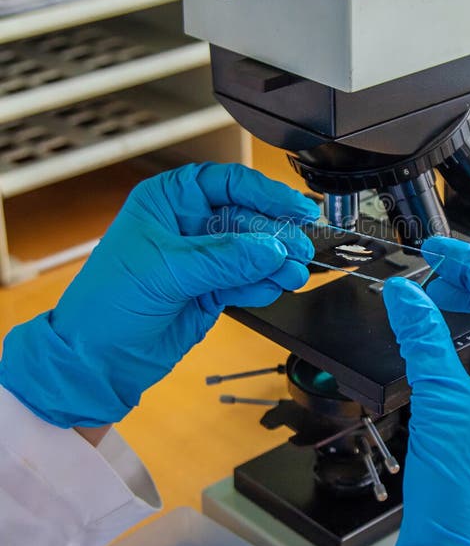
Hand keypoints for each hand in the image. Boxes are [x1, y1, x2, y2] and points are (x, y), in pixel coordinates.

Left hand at [0, 163, 318, 427]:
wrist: (94, 362)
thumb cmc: (106, 304)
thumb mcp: (165, 271)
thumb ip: (222, 259)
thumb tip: (271, 247)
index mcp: (168, 201)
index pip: (227, 184)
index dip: (265, 193)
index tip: (295, 207)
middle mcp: (188, 225)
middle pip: (247, 218)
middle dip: (275, 234)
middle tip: (298, 248)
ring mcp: (202, 260)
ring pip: (253, 252)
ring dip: (276, 262)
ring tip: (294, 273)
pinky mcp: (211, 292)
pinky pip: (248, 281)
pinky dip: (264, 285)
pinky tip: (274, 286)